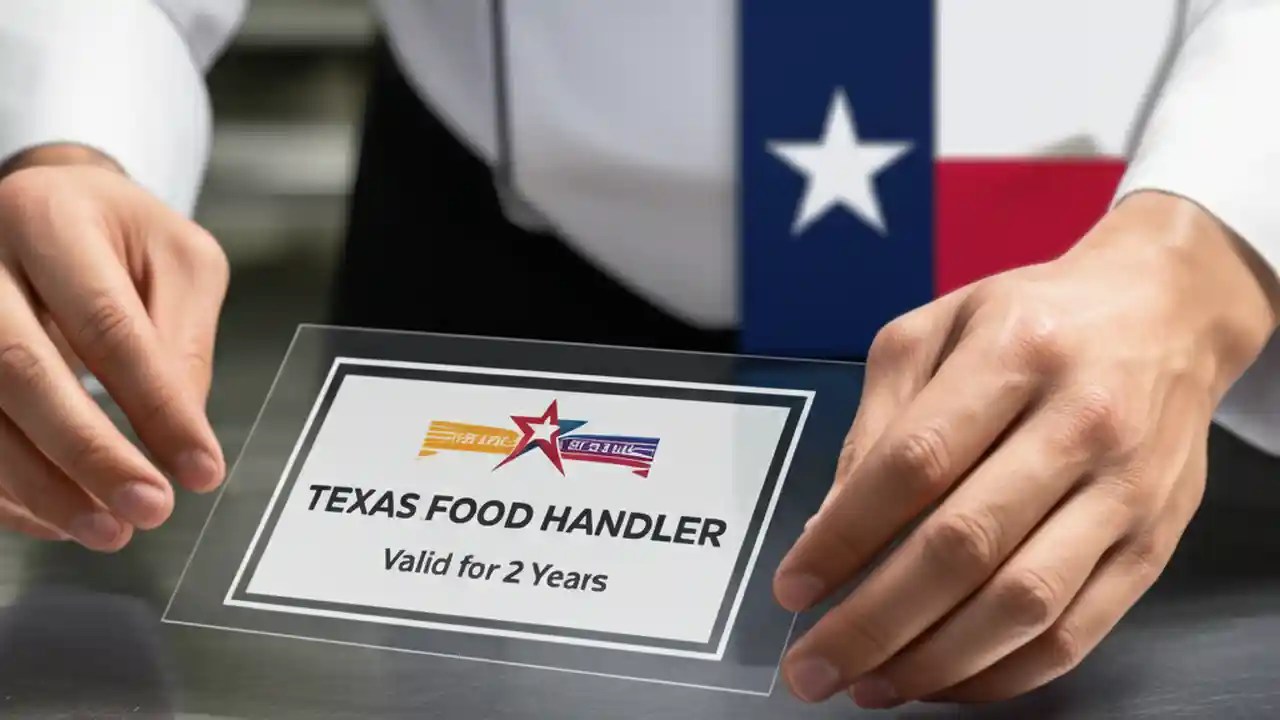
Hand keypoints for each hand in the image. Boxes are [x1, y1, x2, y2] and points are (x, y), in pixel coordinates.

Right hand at [0, 145, 228, 550]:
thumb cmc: (119, 237)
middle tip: (149, 508)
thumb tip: (182, 436)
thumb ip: (183, 343)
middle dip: (89, 454)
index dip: (155, 405)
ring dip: (43, 488)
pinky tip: (58, 519)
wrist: (43, 206)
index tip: (201, 469)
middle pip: (21, 370)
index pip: (106, 325)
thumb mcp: (179, 264)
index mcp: (49, 219)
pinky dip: (8, 492)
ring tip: (108, 529)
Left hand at [774, 191, 1279, 706]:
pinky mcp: (1154, 543)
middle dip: (873, 621)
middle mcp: (1079, 422)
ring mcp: (1125, 490)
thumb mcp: (935, 330)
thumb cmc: (1033, 320)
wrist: (1166, 313)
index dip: (844, 536)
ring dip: (934, 661)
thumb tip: (827, 525)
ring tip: (870, 685)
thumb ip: (878, 421)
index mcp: (1014, 353)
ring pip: (1023, 603)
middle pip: (963, 545)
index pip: (913, 464)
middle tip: (812, 666)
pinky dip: (1003, 673)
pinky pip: (1077, 632)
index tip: (792, 586)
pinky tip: (944, 680)